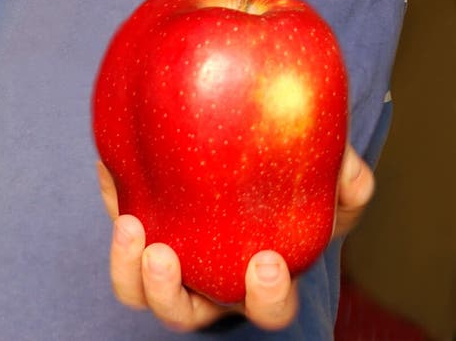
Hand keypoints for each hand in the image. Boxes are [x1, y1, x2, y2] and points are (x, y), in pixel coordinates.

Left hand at [96, 144, 373, 332]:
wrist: (255, 148)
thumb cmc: (297, 178)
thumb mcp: (330, 177)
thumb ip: (346, 176)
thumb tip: (351, 176)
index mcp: (258, 280)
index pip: (266, 308)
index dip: (266, 298)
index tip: (266, 264)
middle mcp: (208, 280)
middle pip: (182, 314)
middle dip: (169, 295)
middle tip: (163, 257)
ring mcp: (169, 255)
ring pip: (138, 289)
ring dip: (128, 267)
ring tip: (129, 226)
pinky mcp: (141, 220)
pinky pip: (119, 219)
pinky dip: (111, 195)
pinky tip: (110, 164)